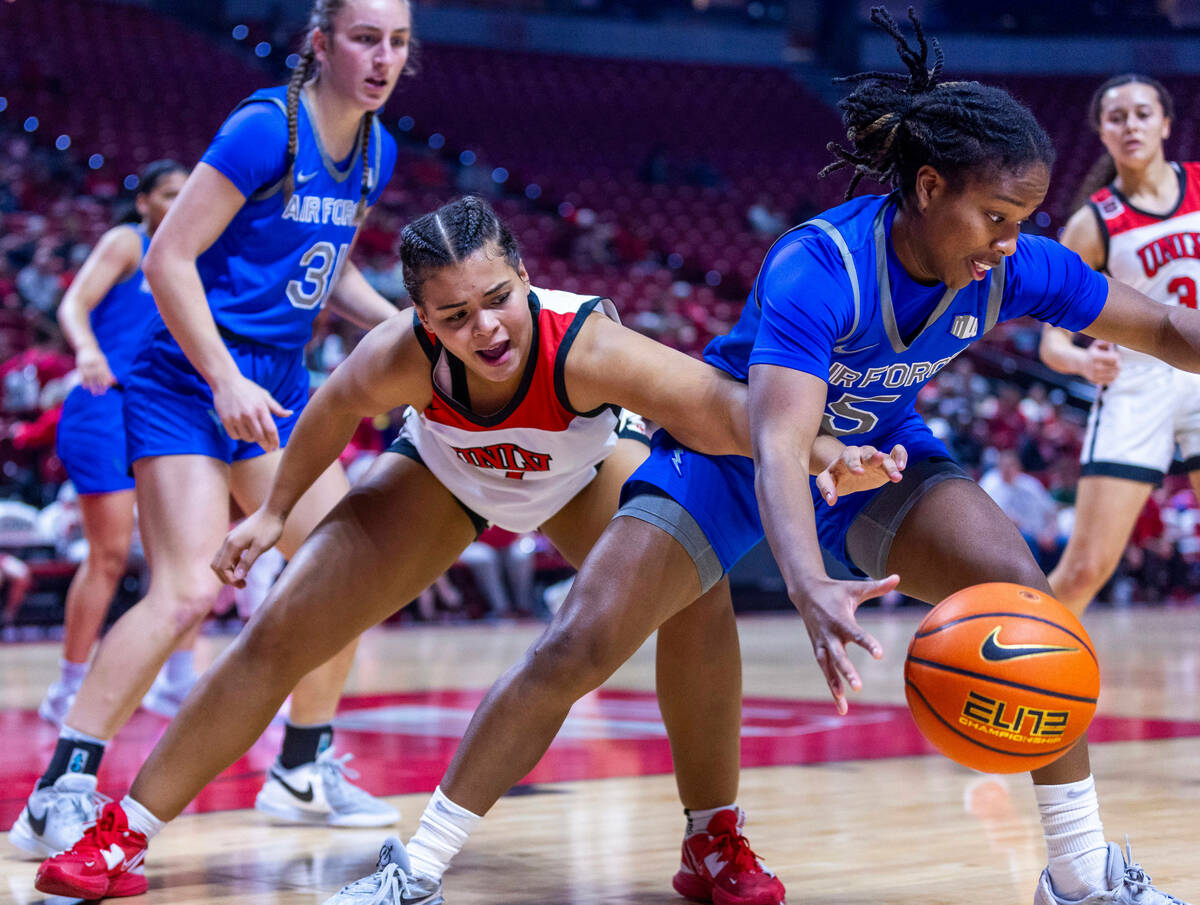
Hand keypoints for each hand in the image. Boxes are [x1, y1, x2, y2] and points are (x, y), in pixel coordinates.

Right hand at [76, 345, 115, 393]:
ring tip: (94, 393)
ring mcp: (86, 364)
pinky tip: (85, 388)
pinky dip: (84, 382)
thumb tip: (114, 382)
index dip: (106, 380)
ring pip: (89, 377)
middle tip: (102, 394)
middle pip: (97, 376)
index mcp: (101, 362)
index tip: (108, 387)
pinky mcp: (80, 365)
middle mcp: (94, 363)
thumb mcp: (104, 362)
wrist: (86, 346)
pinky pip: (82, 375)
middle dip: (100, 385)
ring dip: (92, 386)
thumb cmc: (97, 356)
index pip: (105, 373)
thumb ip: (108, 372)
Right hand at [211, 375, 292, 450]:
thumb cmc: (248, 389)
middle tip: (268, 449)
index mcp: (261, 409)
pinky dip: (239, 436)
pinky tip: (242, 432)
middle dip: (265, 445)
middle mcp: (249, 415)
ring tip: (254, 436)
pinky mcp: (226, 420)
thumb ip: (277, 408)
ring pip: (247, 438)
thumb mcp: (264, 396)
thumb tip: (290, 414)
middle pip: (260, 437)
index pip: (271, 430)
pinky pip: (235, 436)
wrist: (226, 382)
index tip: (276, 447)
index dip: (275, 440)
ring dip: (252, 440)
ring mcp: (237, 418)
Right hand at [211, 507, 284, 586]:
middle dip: (227, 577)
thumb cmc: (269, 529)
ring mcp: (231, 540)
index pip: (221, 567)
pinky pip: (229, 555)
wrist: (273, 512)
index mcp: (232, 544)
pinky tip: (245, 569)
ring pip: (222, 560)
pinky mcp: (236, 539)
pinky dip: (233, 565)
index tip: (243, 584)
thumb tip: (237, 577)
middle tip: (242, 585)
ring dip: (230, 572)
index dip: (230, 579)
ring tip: (244, 580)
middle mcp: (227, 542)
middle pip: (217, 565)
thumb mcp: (260, 547)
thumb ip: (248, 562)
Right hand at [793, 573, 898, 713]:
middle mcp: (829, 635)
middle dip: (846, 671)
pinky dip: (832, 687)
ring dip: (834, 686)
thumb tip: (898, 577)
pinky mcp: (818, 651)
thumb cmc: (835, 591)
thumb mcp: (855, 588)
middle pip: (838, 656)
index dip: (868, 644)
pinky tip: (841, 705)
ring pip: (827, 668)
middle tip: (858, 686)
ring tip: (844, 706)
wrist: (805, 593)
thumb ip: (877, 587)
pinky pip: (825, 671)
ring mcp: (821, 645)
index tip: (880, 655)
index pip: (856, 634)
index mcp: (840, 620)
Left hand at [815, 444, 906, 505]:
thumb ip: (826, 487)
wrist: (848, 472)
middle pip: (868, 452)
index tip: (858, 473)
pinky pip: (897, 452)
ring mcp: (875, 457)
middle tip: (879, 459)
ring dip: (891, 465)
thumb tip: (830, 500)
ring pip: (885, 457)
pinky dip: (901, 455)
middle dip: (874, 456)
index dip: (853, 464)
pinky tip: (902, 466)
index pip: (849, 457)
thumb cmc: (837, 475)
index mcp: (845, 456)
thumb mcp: (828, 479)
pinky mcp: (887, 461)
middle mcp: (862, 454)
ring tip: (897, 477)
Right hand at [1081, 341, 1119, 384]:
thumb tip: (1112, 343)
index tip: (1114, 355)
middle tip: (1116, 362)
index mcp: (1096, 357)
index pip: (1115, 358)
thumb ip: (1105, 342)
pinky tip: (1111, 372)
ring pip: (1115, 374)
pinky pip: (1110, 380)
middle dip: (1118, 363)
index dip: (1117, 356)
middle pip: (1117, 367)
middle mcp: (1095, 367)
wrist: (1079, 363)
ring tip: (1114, 367)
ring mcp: (1095, 374)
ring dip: (1116, 370)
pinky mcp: (1095, 380)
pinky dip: (1113, 377)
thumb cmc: (1091, 353)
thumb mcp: (1096, 345)